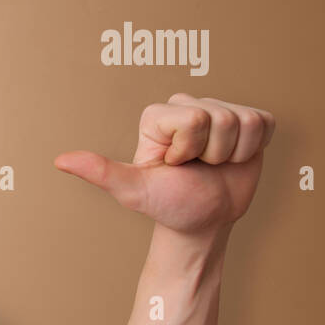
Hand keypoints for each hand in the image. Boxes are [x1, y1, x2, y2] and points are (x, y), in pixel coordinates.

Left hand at [54, 94, 275, 236]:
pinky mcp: (248, 119)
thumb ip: (100, 172)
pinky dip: (254, 148)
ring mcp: (218, 109)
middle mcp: (186, 104)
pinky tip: (234, 158)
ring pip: (244, 120)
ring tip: (213, 164)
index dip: (188, 149)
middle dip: (211, 153)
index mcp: (157, 115)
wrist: (205, 220)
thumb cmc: (168, 204)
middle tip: (196, 167)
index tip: (174, 165)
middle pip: (219, 116)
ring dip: (233, 153)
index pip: (192, 119)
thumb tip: (60, 161)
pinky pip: (264, 123)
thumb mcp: (133, 190)